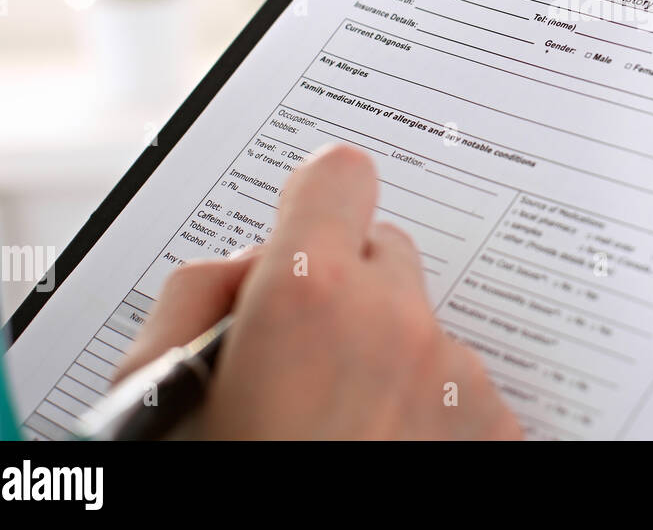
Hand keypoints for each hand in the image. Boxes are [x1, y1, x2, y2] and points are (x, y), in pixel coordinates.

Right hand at [114, 143, 521, 439]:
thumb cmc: (218, 479)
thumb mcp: (156, 394)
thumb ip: (197, 295)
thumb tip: (247, 266)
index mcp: (307, 298)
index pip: (338, 174)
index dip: (313, 201)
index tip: (302, 231)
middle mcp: (395, 325)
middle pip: (384, 251)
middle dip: (343, 288)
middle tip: (300, 360)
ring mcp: (455, 380)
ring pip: (422, 324)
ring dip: (386, 356)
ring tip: (336, 432)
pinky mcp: (497, 432)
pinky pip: (460, 386)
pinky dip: (427, 410)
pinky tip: (382, 455)